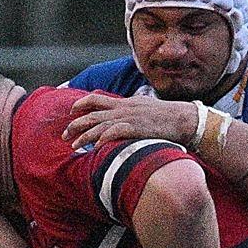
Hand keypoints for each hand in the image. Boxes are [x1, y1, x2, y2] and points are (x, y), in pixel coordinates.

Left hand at [63, 93, 197, 148]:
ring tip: (73, 145)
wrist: (184, 119)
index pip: (96, 99)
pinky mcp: (136, 128)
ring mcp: (129, 118)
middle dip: (75, 125)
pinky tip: (95, 148)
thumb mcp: (145, 108)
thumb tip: (123, 119)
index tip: (71, 112)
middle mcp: (123, 108)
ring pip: (99, 125)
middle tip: (64, 135)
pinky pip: (114, 133)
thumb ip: (131, 112)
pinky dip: (102, 139)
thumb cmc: (167, 117)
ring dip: (83, 136)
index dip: (81, 104)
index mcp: (125, 102)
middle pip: (92, 114)